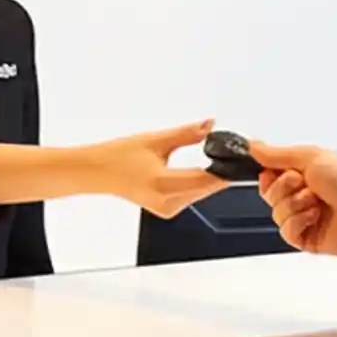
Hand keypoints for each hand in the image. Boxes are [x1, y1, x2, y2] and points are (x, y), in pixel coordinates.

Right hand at [93, 119, 229, 217]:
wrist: (100, 172)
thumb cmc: (119, 156)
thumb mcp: (156, 140)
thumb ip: (187, 134)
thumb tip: (209, 126)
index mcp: (162, 183)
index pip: (206, 180)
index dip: (225, 168)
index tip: (237, 157)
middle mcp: (166, 202)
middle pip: (206, 188)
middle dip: (219, 171)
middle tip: (228, 153)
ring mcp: (167, 209)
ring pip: (201, 194)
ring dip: (209, 179)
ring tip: (215, 161)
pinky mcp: (167, 210)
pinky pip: (192, 197)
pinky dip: (198, 184)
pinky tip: (197, 173)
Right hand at [249, 143, 336, 255]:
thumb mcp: (309, 157)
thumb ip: (276, 155)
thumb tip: (253, 146)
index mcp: (304, 174)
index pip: (269, 176)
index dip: (268, 176)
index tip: (274, 172)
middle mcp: (303, 195)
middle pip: (269, 196)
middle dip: (283, 189)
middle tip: (303, 183)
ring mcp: (305, 218)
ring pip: (276, 214)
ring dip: (294, 205)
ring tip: (316, 202)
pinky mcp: (308, 239)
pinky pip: (286, 233)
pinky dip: (298, 222)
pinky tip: (315, 217)